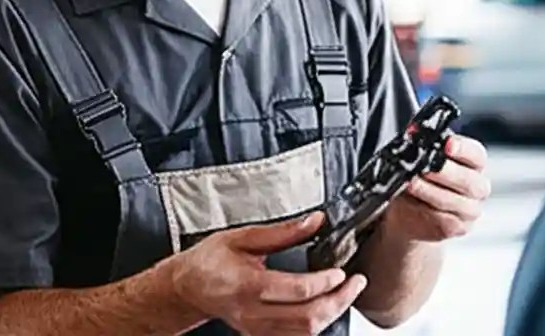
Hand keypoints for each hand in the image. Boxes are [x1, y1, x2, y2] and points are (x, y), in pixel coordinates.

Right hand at [166, 212, 367, 334]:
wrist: (188, 287)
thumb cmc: (210, 260)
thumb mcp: (242, 236)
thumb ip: (282, 231)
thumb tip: (314, 221)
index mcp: (248, 285)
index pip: (298, 290)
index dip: (326, 282)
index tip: (342, 270)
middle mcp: (253, 313)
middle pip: (307, 318)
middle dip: (339, 301)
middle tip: (356, 283)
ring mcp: (256, 329)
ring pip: (305, 333)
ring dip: (332, 314)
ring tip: (345, 293)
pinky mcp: (259, 335)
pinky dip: (316, 324)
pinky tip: (326, 307)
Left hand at [382, 134, 490, 241]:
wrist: (413, 213)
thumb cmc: (422, 179)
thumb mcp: (422, 159)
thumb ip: (422, 148)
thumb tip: (413, 134)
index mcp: (474, 164)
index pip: (476, 154)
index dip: (463, 148)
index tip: (447, 144)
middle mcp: (478, 187)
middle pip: (468, 180)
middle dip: (444, 172)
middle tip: (424, 167)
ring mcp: (470, 210)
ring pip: (453, 201)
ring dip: (429, 191)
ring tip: (411, 183)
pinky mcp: (457, 228)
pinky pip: (443, 220)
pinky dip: (425, 210)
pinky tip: (413, 203)